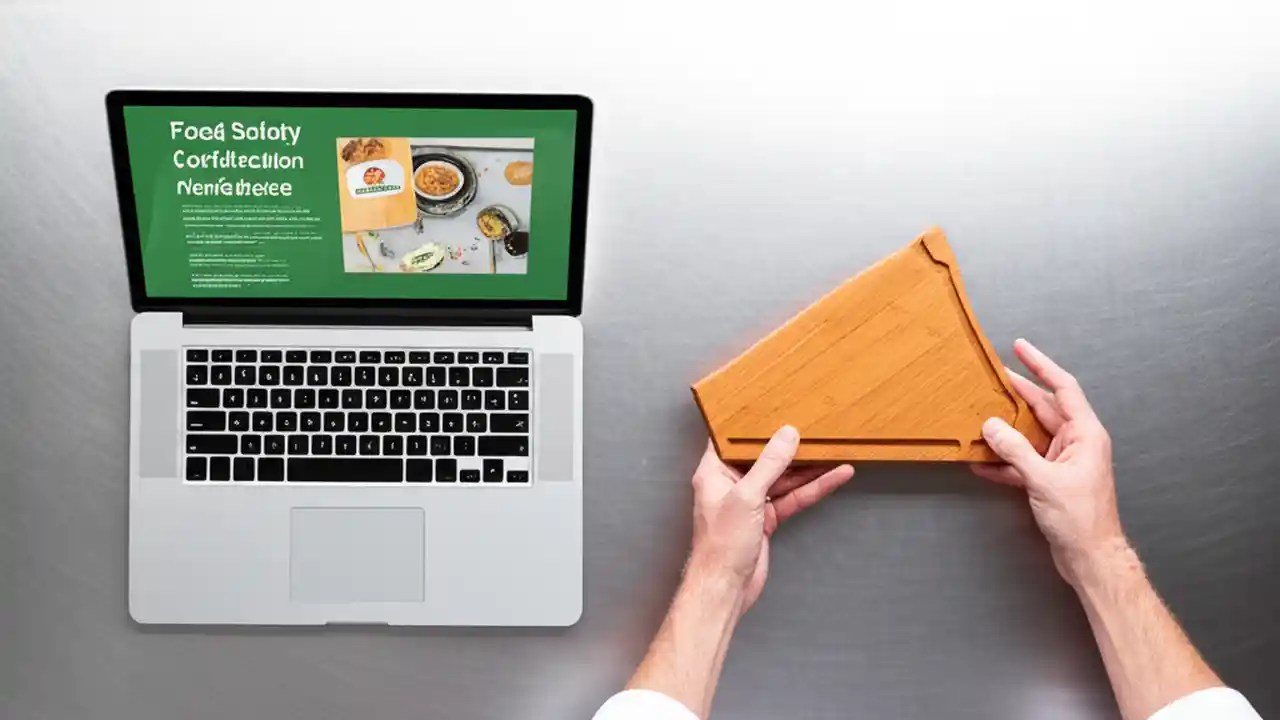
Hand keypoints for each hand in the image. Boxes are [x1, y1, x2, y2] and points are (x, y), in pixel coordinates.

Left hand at [689, 426, 854, 611]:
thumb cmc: (721, 544)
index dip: (749, 424)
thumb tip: (786, 435)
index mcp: (714, 472)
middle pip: (763, 458)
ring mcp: (751, 502)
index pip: (731, 440)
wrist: (726, 587)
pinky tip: (833, 478)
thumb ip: (769, 465)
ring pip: (783, 478)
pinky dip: (812, 489)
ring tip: (833, 450)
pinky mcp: (766, 519)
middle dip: (788, 445)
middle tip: (812, 426)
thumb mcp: (746, 496)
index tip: (772, 407)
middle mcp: (732, 484)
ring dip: (808, 468)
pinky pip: (792, 498)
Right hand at [972, 339, 1127, 586]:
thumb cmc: (1080, 518)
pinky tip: (982, 462)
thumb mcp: (1043, 480)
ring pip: (1030, 434)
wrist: (1091, 557)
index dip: (1040, 365)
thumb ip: (1015, 450)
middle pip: (1043, 407)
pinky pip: (1024, 461)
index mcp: (1085, 434)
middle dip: (1017, 392)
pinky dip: (1004, 460)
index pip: (1062, 387)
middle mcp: (1076, 443)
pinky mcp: (1051, 481)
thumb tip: (991, 426)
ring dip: (1006, 427)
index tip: (1020, 347)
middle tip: (991, 376)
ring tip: (980, 413)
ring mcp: (1064, 461)